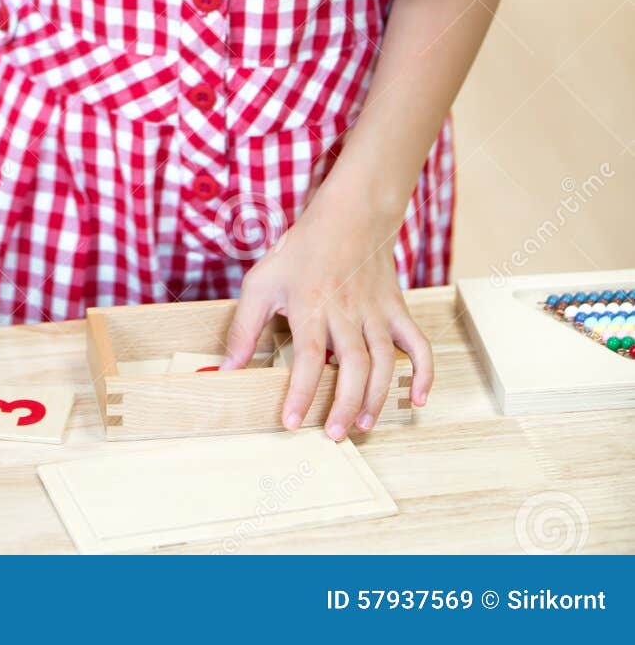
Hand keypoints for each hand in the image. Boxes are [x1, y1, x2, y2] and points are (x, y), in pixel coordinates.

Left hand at [220, 206, 431, 440]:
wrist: (349, 216)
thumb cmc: (301, 252)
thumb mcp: (261, 282)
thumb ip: (244, 328)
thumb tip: (227, 370)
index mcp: (311, 305)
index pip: (308, 357)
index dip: (300, 392)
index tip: (291, 422)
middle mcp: (346, 311)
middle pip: (353, 364)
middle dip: (346, 404)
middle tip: (334, 434)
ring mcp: (376, 311)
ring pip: (385, 360)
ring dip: (378, 397)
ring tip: (364, 425)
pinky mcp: (396, 309)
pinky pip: (418, 343)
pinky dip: (424, 373)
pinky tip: (418, 399)